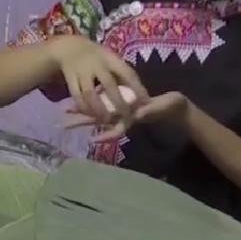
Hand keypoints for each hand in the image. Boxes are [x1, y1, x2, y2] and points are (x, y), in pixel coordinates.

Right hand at [48, 35, 146, 121]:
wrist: (68, 48)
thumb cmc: (97, 57)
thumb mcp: (110, 59)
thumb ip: (122, 74)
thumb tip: (139, 95)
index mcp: (110, 59)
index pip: (127, 73)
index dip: (137, 88)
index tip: (146, 102)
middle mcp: (96, 65)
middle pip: (108, 85)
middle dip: (118, 102)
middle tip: (126, 116)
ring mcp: (82, 72)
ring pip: (90, 93)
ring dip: (98, 108)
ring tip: (107, 120)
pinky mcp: (70, 79)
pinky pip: (76, 95)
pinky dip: (83, 107)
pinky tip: (90, 115)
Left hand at [65, 92, 189, 142]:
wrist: (176, 106)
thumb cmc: (172, 107)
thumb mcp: (162, 107)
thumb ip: (150, 110)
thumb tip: (137, 114)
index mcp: (132, 119)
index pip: (117, 130)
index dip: (105, 136)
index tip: (94, 140)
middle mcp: (123, 117)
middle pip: (100, 122)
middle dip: (83, 123)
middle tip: (64, 125)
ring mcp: (121, 111)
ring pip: (98, 113)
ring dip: (83, 112)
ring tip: (65, 110)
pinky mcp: (120, 103)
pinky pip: (103, 104)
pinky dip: (91, 103)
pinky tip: (78, 99)